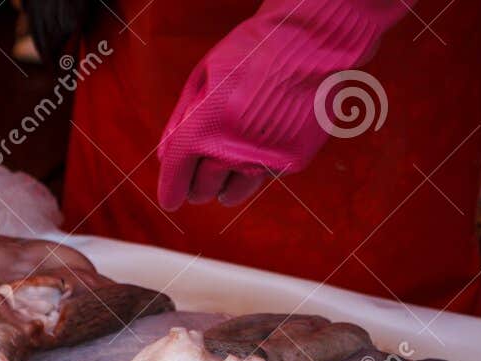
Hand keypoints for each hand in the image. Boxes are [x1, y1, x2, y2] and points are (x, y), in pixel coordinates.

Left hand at [155, 0, 410, 211]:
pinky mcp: (291, 160)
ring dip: (223, 187)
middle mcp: (231, 150)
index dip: (171, 192)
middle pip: (203, 189)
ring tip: (225, 173)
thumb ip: (181, 118)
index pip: (177, 175)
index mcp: (203, 127)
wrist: (315, 40)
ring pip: (232, 193)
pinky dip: (257, 167)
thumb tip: (165, 156)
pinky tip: (262, 143)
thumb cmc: (254, 50)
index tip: (171, 201)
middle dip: (197, 186)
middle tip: (200, 178)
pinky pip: (264, 176)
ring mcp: (263, 158)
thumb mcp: (205, 74)